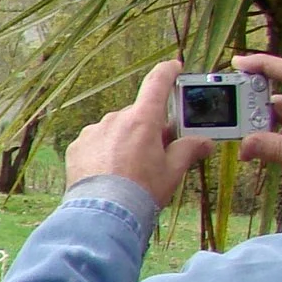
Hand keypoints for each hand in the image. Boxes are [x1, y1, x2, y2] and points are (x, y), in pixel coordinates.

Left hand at [66, 59, 212, 202]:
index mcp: (142, 119)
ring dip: (124, 141)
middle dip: (148, 128)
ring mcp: (93, 132)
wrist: (104, 213)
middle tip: (156, 152)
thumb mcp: (172, 170)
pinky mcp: (77, 147)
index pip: (157, 83)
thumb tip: (205, 143)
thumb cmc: (141, 191)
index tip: (173, 68)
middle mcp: (115, 119)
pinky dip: (104, 152)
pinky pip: (95, 142)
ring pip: (115, 129)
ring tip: (129, 170)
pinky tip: (109, 172)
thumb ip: (189, 150)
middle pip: (137, 115)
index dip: (167, 72)